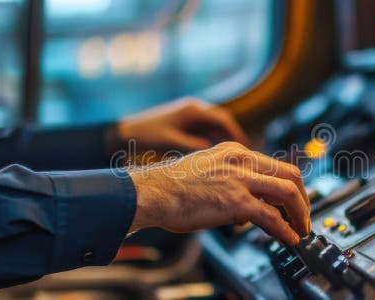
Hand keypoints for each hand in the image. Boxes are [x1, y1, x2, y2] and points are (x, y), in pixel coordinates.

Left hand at [117, 98, 250, 151]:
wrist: (127, 131)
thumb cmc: (147, 135)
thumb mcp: (171, 142)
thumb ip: (193, 145)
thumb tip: (213, 152)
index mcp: (192, 110)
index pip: (223, 119)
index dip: (237, 133)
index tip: (247, 148)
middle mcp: (194, 109)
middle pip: (222, 120)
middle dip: (235, 135)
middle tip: (246, 153)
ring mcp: (190, 114)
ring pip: (215, 126)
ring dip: (225, 138)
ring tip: (236, 156)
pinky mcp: (185, 122)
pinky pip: (206, 129)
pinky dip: (214, 140)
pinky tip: (219, 154)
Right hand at [128, 142, 309, 244]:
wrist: (151, 192)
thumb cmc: (169, 187)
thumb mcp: (206, 173)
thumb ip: (230, 183)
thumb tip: (248, 210)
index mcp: (234, 151)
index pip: (275, 165)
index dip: (290, 186)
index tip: (294, 202)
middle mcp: (241, 160)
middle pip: (290, 174)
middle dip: (303, 198)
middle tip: (304, 216)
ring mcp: (240, 179)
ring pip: (288, 193)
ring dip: (300, 214)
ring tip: (301, 230)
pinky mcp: (236, 201)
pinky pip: (272, 217)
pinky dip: (286, 229)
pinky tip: (289, 238)